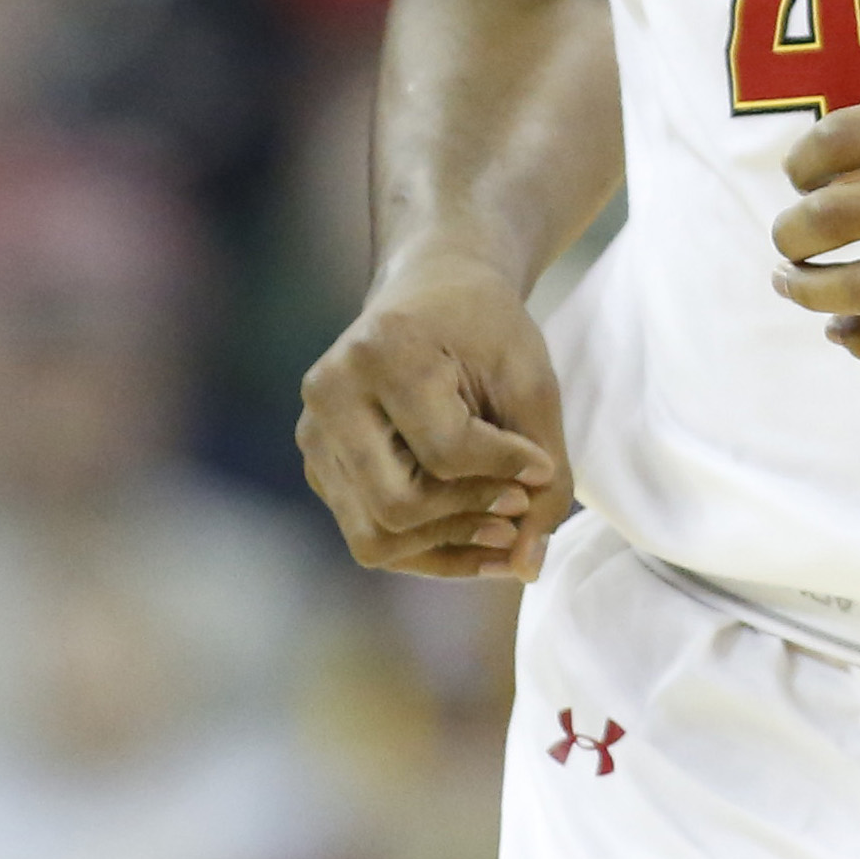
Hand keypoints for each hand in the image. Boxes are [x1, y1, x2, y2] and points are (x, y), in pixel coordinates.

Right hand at [297, 252, 570, 578]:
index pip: (445, 449)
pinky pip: (369, 537)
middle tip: (522, 509)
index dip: (505, 469)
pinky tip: (478, 537)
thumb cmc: (487, 330)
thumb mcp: (532, 381)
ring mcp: (314, 437)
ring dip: (449, 544)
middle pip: (397, 506)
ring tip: (507, 529)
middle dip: (469, 517)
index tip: (544, 465)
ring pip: (375, 537)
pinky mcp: (320, 467)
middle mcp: (329, 396)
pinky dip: (429, 549)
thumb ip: (545, 466)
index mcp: (381, 353)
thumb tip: (531, 566)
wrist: (433, 292)